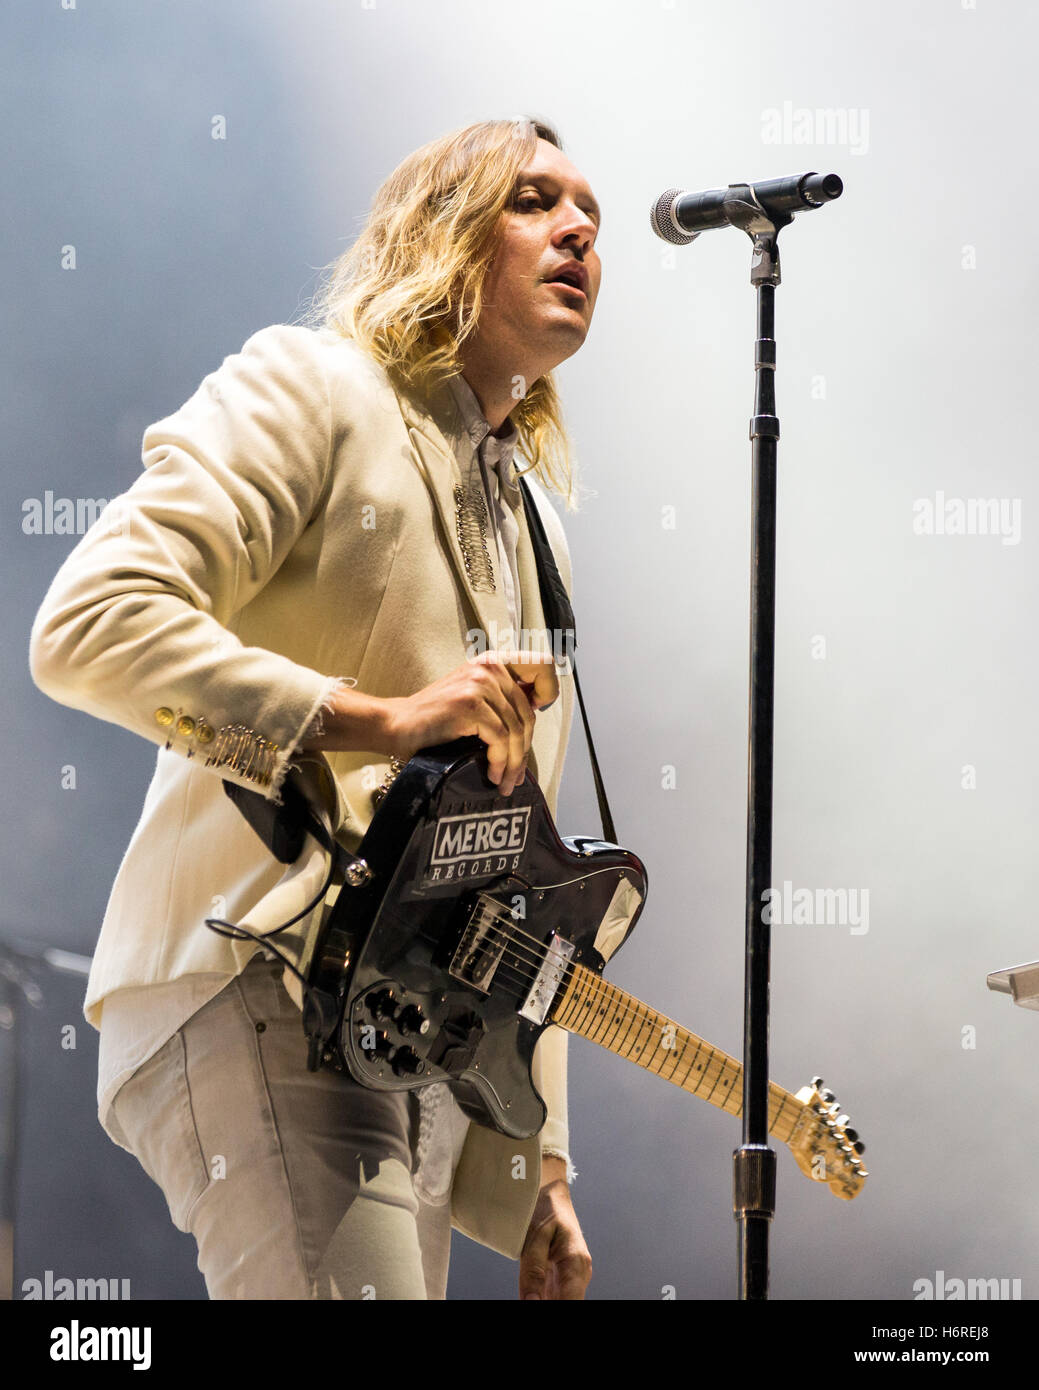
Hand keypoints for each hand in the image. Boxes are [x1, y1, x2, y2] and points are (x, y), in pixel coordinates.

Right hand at [382, 650, 558, 795]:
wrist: (396, 725)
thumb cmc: (435, 719)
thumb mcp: (474, 698)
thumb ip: (502, 700)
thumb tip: (534, 721)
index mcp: (493, 662)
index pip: (543, 663)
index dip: (548, 689)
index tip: (537, 713)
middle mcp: (489, 667)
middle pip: (529, 713)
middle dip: (524, 749)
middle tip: (516, 774)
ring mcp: (479, 684)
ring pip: (516, 730)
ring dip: (513, 763)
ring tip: (505, 780)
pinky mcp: (469, 704)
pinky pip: (500, 739)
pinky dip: (500, 762)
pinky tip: (493, 773)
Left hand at [518, 1164, 592, 1300]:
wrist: (549, 1190)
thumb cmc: (542, 1207)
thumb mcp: (534, 1236)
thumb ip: (533, 1270)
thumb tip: (531, 1303)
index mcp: (576, 1262)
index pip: (571, 1302)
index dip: (553, 1308)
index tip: (535, 1302)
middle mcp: (579, 1273)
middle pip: (567, 1304)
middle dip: (545, 1303)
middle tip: (527, 1295)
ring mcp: (572, 1276)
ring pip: (561, 1300)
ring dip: (543, 1300)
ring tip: (528, 1291)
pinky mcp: (562, 1275)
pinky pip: (555, 1296)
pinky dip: (541, 1298)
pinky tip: (530, 1293)